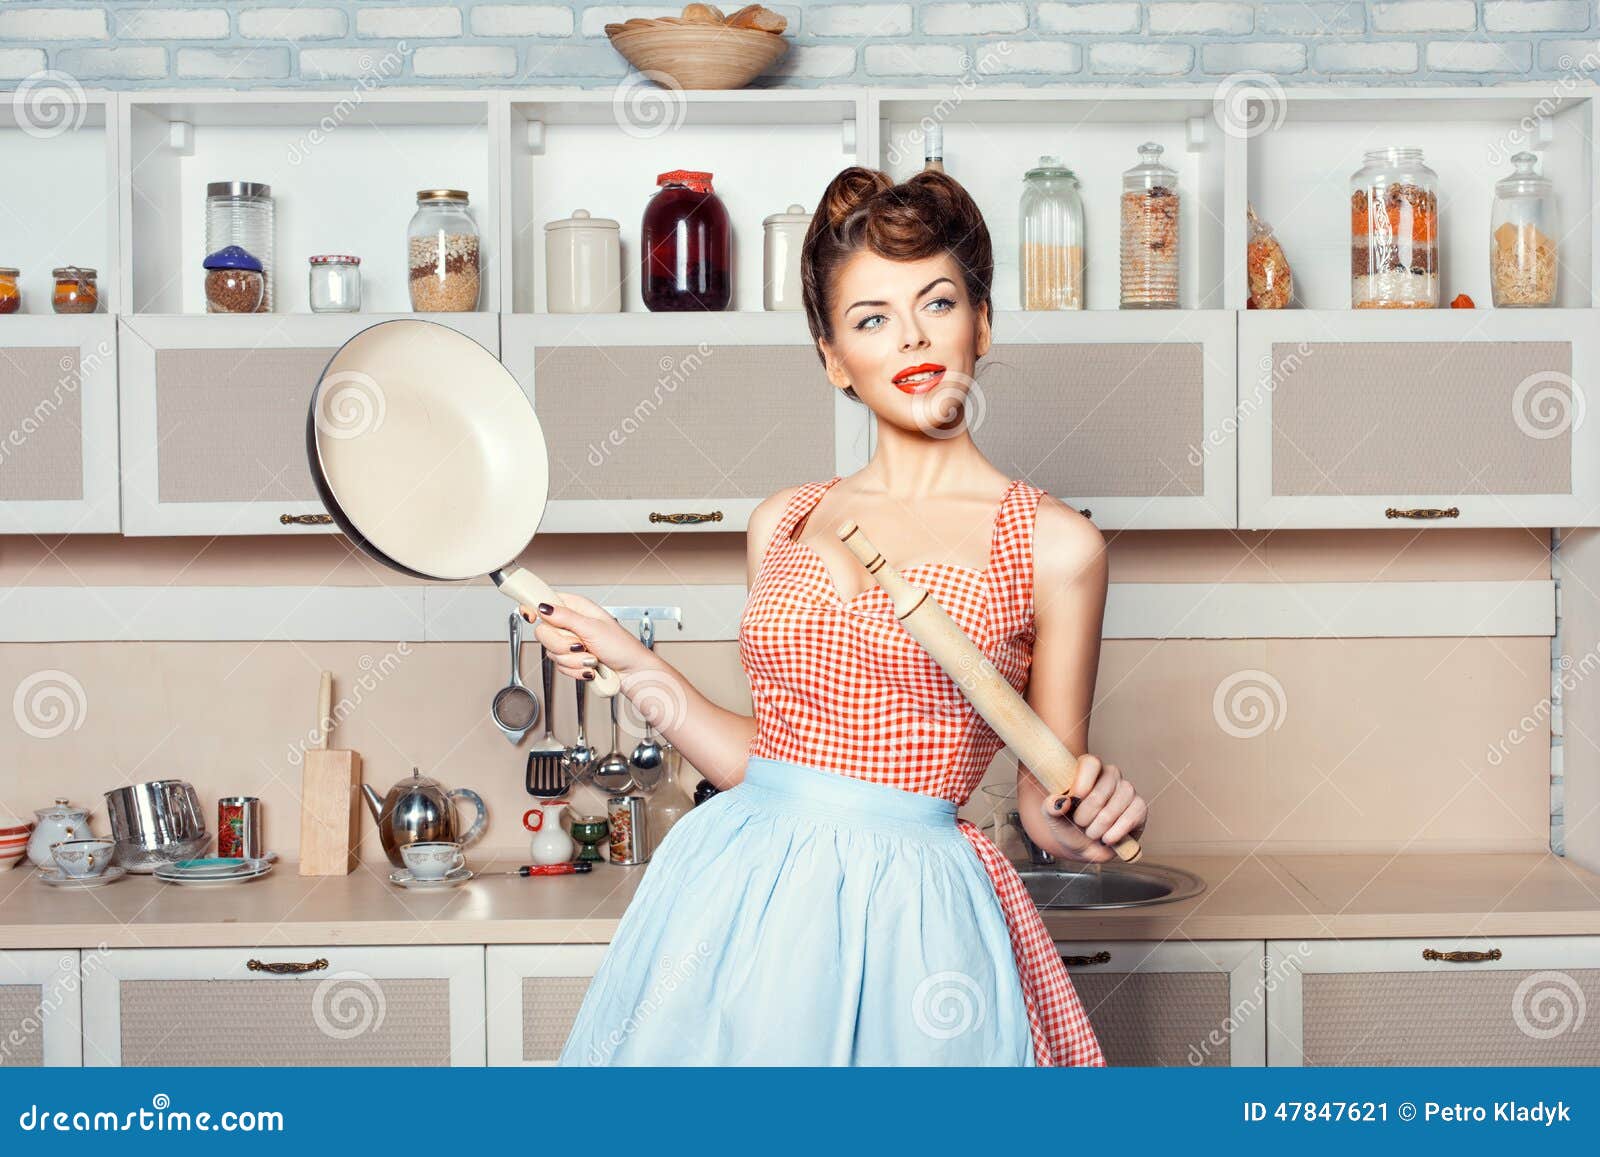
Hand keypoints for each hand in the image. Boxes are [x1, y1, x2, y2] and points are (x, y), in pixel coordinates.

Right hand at [520, 591, 646, 681]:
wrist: (631, 672)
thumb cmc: (621, 646)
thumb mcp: (593, 627)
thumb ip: (566, 617)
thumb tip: (544, 607)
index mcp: (576, 608)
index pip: (546, 601)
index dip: (534, 607)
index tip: (531, 616)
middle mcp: (570, 624)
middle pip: (543, 633)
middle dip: (562, 645)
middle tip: (580, 645)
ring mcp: (569, 643)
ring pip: (551, 653)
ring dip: (574, 660)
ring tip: (592, 657)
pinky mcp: (571, 660)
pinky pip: (560, 667)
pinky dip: (576, 670)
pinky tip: (589, 667)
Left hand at [1040, 754, 1146, 863]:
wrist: (1083, 846)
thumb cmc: (1068, 825)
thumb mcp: (1053, 817)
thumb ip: (1050, 808)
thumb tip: (1060, 801)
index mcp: (1088, 769)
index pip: (1091, 763)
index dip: (1082, 782)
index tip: (1073, 800)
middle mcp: (1110, 775)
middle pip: (1101, 791)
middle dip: (1085, 816)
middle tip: (1079, 823)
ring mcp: (1127, 790)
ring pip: (1114, 807)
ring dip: (1098, 828)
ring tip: (1091, 832)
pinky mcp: (1139, 807)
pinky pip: (1131, 818)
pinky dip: (1115, 833)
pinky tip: (1106, 838)